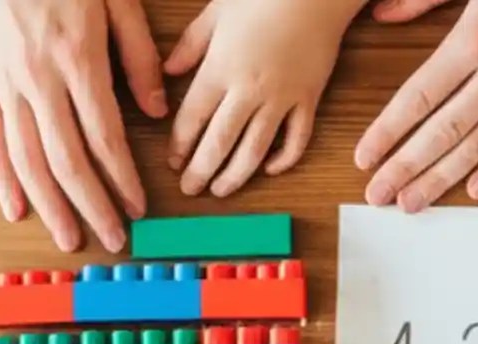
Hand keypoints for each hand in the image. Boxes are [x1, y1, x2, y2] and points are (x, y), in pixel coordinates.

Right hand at [0, 0, 166, 250]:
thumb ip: (138, 56)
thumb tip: (156, 110)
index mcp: (77, 61)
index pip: (105, 138)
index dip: (122, 180)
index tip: (139, 208)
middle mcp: (37, 79)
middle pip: (66, 159)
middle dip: (91, 206)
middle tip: (112, 240)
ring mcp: (3, 82)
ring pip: (26, 158)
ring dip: (49, 204)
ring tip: (67, 237)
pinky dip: (1, 177)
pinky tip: (16, 208)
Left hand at [164, 0, 360, 196]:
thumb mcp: (216, 12)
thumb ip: (190, 45)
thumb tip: (169, 70)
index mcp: (221, 69)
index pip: (193, 118)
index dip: (180, 145)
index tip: (172, 163)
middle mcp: (249, 91)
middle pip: (220, 142)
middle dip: (202, 170)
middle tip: (190, 189)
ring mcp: (282, 99)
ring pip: (255, 149)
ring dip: (236, 175)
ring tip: (221, 190)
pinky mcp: (308, 100)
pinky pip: (296, 139)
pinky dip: (284, 159)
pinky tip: (270, 169)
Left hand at [355, 0, 477, 211]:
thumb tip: (383, 13)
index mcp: (475, 36)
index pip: (418, 98)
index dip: (388, 132)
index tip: (365, 158)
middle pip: (443, 132)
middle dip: (405, 168)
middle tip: (379, 196)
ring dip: (442, 179)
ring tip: (413, 203)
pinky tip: (473, 191)